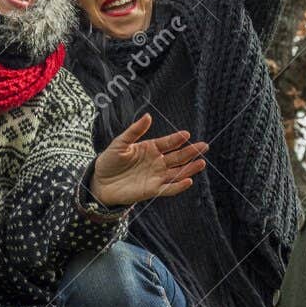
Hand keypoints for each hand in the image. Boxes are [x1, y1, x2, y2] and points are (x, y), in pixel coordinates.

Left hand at [89, 114, 208, 206]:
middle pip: (178, 157)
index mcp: (151, 148)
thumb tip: (148, 116)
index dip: (177, 139)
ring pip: (177, 172)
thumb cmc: (110, 160)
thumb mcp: (120, 142)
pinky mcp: (153, 190)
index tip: (186, 134)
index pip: (168, 143)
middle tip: (204, 146)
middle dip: (191, 151)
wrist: (100, 181)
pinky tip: (188, 180)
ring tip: (202, 162)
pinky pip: (169, 188)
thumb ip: (135, 131)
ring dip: (190, 168)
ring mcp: (156, 176)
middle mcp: (157, 162)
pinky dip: (179, 185)